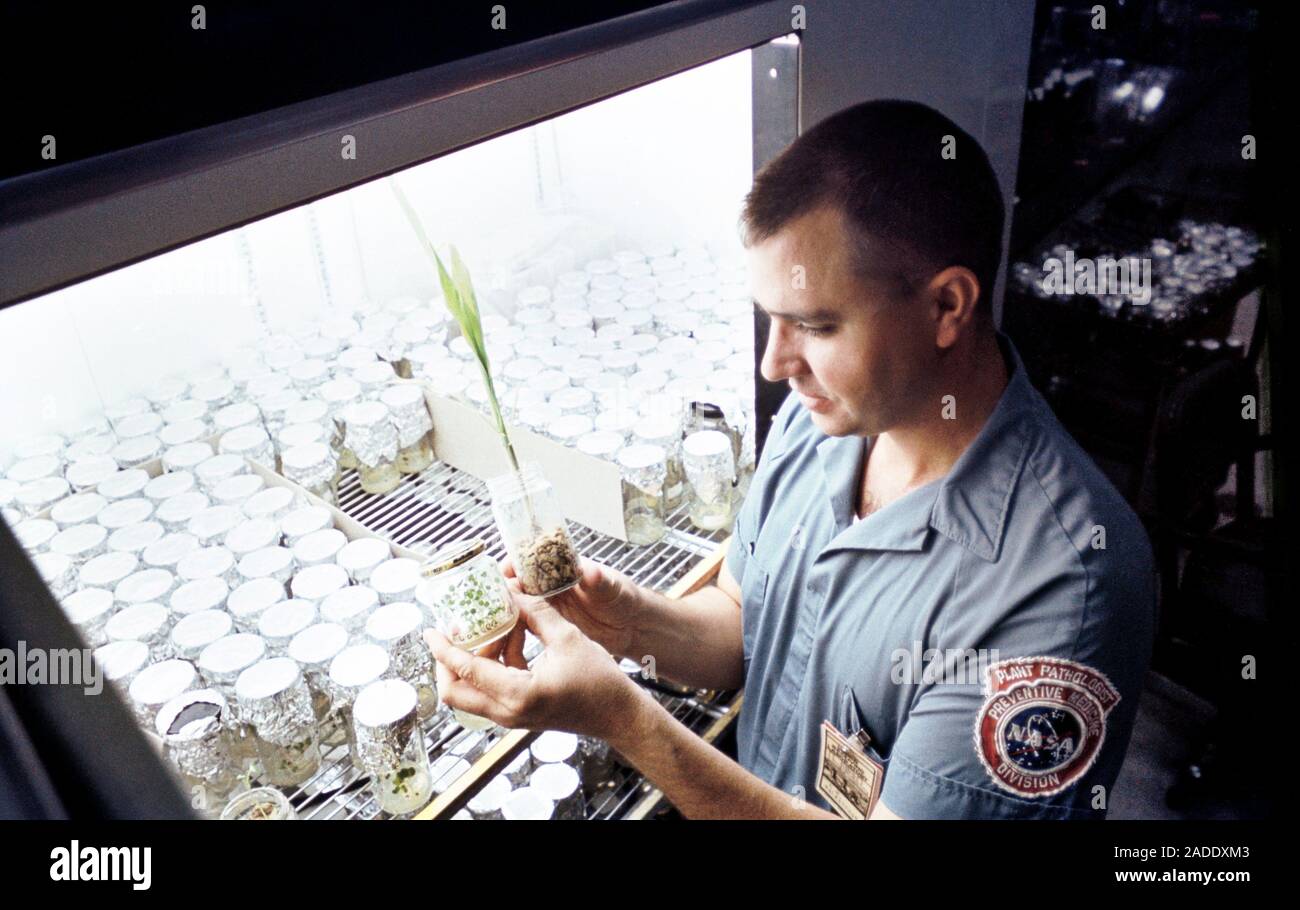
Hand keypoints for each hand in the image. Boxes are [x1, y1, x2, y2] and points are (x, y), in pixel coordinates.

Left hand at [423, 597, 640, 740]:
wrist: (618, 714)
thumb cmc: (600, 681)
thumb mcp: (568, 638)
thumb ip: (536, 613)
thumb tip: (511, 589)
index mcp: (518, 694)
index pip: (465, 670)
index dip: (443, 648)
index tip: (430, 629)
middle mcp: (508, 712)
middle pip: (455, 692)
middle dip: (447, 661)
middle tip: (453, 632)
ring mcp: (512, 716)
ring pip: (471, 691)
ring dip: (475, 659)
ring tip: (494, 628)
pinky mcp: (519, 713)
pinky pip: (491, 690)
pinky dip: (494, 665)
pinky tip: (513, 639)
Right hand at [502, 555, 638, 657]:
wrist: (634, 627)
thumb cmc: (625, 598)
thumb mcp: (613, 587)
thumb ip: (600, 581)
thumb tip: (591, 572)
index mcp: (563, 568)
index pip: (533, 560)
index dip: (516, 564)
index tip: (504, 571)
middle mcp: (552, 585)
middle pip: (518, 584)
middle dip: (502, 590)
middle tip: (488, 602)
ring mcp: (550, 607)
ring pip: (519, 605)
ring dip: (504, 612)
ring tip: (490, 622)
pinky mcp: (550, 627)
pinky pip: (526, 626)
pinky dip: (513, 631)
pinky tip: (502, 640)